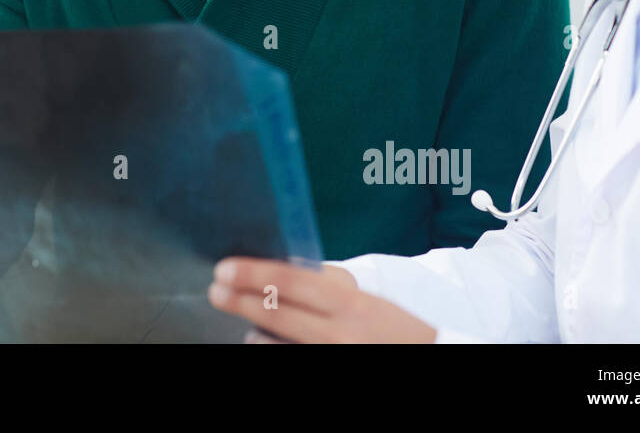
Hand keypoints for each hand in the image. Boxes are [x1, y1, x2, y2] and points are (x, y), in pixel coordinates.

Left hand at [207, 257, 436, 342]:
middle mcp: (338, 333)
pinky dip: (270, 350)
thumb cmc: (387, 327)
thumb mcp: (361, 299)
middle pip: (277, 314)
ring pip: (275, 346)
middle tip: (215, 291)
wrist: (424, 358)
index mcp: (348, 303)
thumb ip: (324, 285)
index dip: (253, 274)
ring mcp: (331, 356)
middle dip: (240, 301)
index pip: (291, 282)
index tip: (224, 268)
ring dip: (254, 334)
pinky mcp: (327, 371)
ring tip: (247, 329)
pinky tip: (261, 343)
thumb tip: (275, 269)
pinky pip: (286, 359)